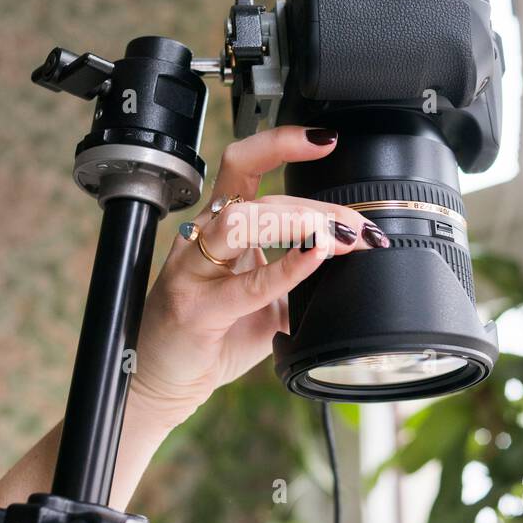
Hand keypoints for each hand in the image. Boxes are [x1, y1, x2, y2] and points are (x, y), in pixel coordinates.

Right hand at [126, 125, 389, 433]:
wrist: (162, 382)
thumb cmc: (211, 338)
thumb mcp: (265, 300)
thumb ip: (298, 278)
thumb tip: (352, 265)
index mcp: (217, 226)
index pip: (244, 165)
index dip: (282, 143)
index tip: (325, 140)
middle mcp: (202, 240)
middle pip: (259, 198)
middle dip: (318, 207)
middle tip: (360, 226)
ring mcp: (195, 272)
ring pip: (244, 223)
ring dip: (302, 224)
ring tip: (343, 238)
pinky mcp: (198, 309)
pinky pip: (247, 283)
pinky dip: (288, 266)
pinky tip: (317, 256)